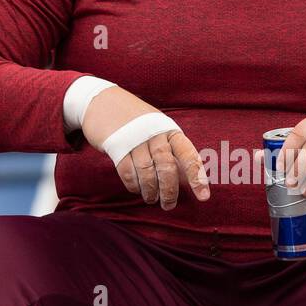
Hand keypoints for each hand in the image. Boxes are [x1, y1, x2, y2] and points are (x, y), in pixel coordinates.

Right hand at [81, 86, 209, 210]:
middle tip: (169, 204)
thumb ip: (169, 148)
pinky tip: (137, 189)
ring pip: (147, 173)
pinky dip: (134, 185)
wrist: (102, 101)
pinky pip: (128, 173)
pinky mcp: (116, 146)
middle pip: (167, 167)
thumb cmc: (136, 120)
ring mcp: (134, 140)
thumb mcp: (157, 127)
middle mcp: (154, 134)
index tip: (203, 196)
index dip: (197, 176)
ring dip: (151, 191)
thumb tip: (183, 179)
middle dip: (169, 190)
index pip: (188, 154)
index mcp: (169, 129)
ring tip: (152, 199)